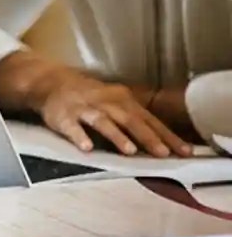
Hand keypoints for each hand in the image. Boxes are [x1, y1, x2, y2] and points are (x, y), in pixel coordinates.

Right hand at [31, 66, 192, 157]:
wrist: (52, 82)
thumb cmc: (91, 97)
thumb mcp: (116, 102)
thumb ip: (136, 120)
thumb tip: (165, 143)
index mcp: (123, 100)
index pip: (149, 120)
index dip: (167, 135)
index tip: (184, 152)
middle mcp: (106, 103)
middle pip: (130, 119)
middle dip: (147, 136)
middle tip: (162, 153)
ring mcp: (84, 109)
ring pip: (103, 122)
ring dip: (117, 136)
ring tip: (130, 151)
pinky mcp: (63, 117)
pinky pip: (72, 127)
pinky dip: (80, 137)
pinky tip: (87, 148)